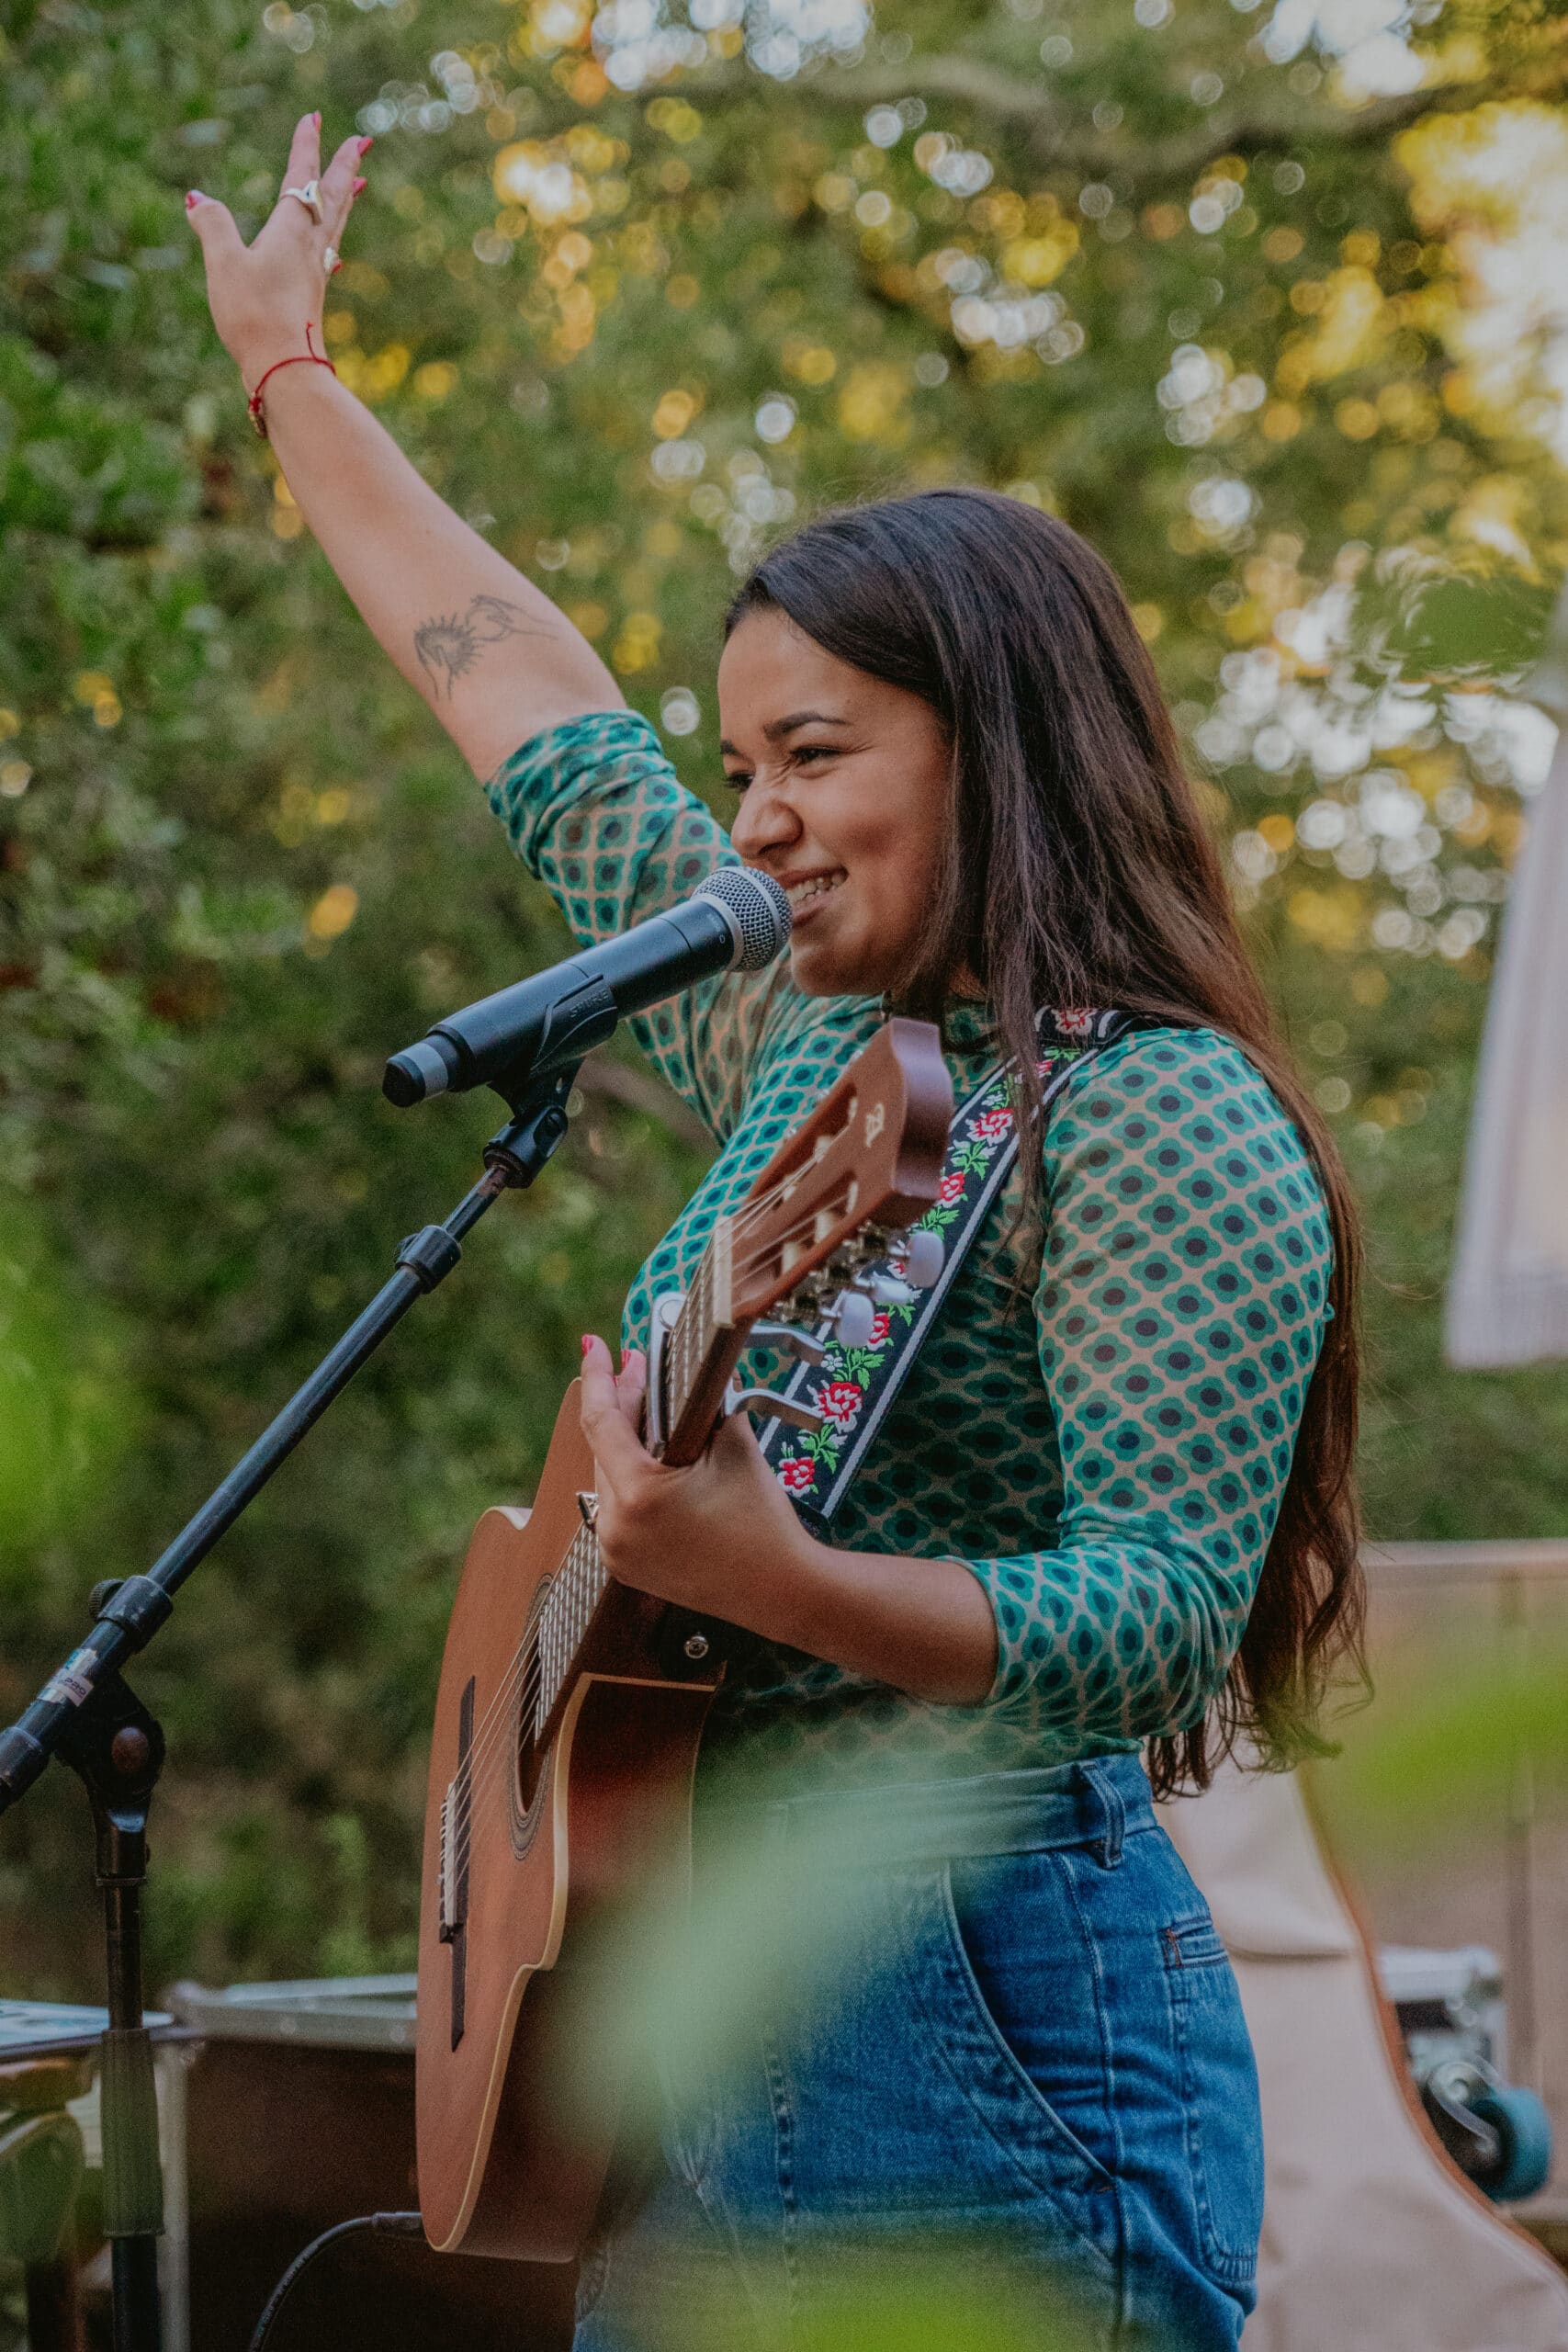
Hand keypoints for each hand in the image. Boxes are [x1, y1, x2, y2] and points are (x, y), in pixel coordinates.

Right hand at [186, 112, 370, 392]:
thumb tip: (197, 199)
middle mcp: (311, 249)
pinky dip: (330, 237)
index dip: (306, 146)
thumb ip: (213, 226)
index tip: (314, 118)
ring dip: (344, 200)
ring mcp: (315, 275)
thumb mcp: (224, 264)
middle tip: (361, 142)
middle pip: (331, 198)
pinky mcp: (313, 299)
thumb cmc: (254, 316)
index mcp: (291, 231)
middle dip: (342, 166)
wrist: (285, 371)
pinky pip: (327, 255)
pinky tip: (330, 250)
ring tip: (357, 184)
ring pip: (335, 226)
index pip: (301, 177)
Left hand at [577, 1334, 820, 1625]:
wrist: (782, 1590)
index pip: (600, 1421)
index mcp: (636, 1495)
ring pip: (608, 1476)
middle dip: (622, 1404)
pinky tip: (651, 1454)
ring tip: (647, 1405)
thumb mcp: (733, 1448)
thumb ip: (704, 1406)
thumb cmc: (762, 1522)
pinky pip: (617, 1508)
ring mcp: (616, 1552)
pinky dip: (631, 1477)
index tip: (595, 1347)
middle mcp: (614, 1527)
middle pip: (604, 1448)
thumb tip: (690, 1372)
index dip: (597, 1378)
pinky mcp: (625, 1567)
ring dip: (626, 1441)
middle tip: (637, 1367)